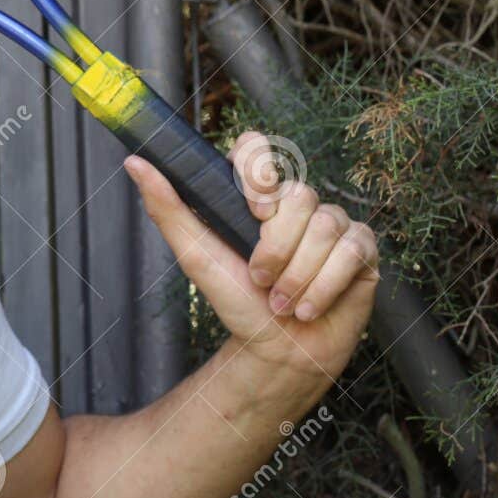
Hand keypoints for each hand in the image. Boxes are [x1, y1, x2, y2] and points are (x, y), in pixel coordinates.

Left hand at [123, 131, 379, 387]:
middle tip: (261, 280)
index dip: (260, 170)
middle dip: (275, 250)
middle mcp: (297, 202)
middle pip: (298, 197)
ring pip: (324, 227)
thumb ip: (168, 208)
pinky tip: (309, 307)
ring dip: (297, 276)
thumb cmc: (237, 300)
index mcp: (257, 196)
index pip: (257, 147)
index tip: (253, 208)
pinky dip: (324, 287)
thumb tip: (135, 163)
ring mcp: (333, 222)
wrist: (277, 350)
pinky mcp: (362, 248)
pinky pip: (351, 250)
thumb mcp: (196, 254)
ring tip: (283, 302)